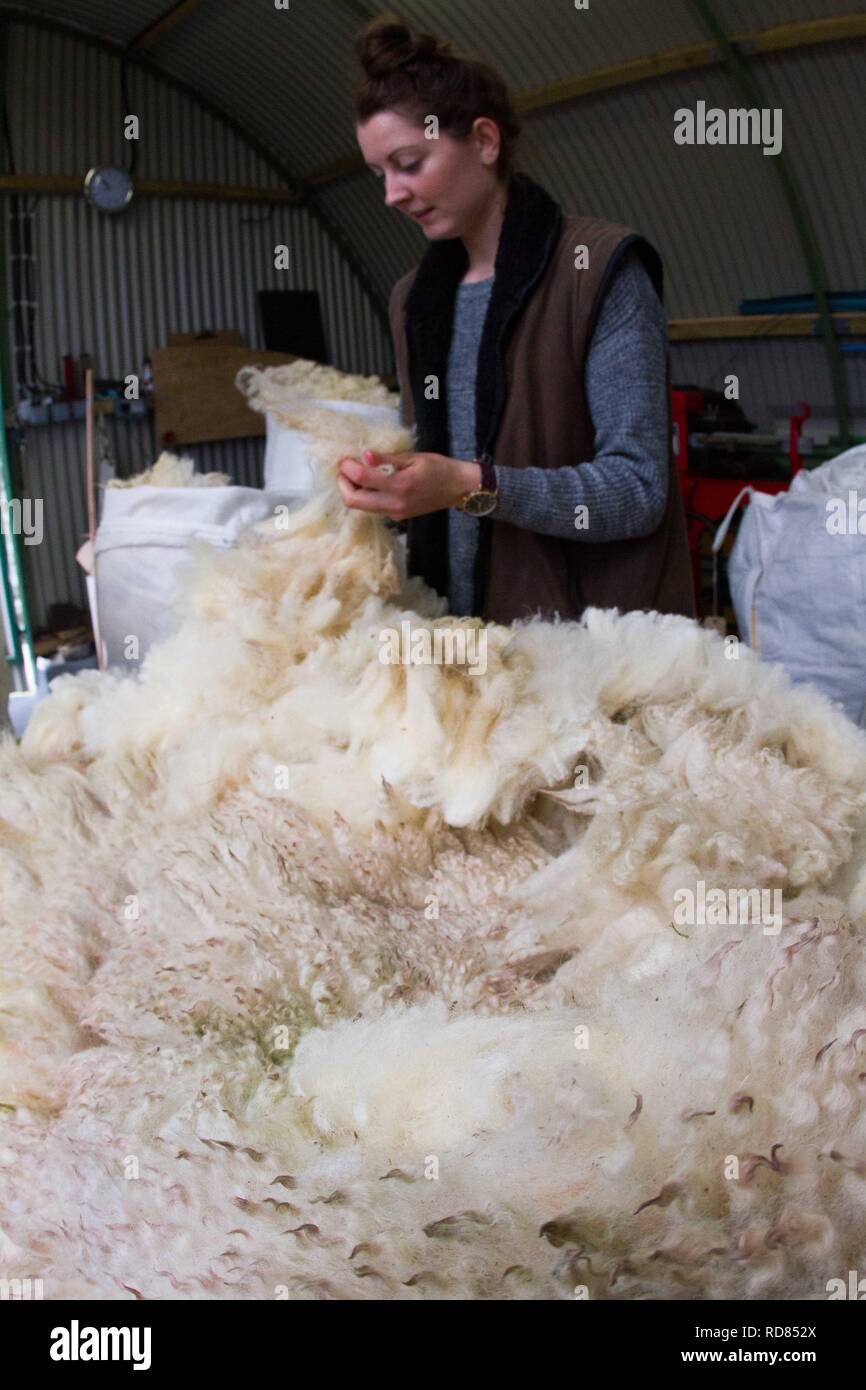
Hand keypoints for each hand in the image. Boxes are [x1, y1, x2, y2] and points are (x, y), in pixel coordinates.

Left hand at [336, 450, 480, 520]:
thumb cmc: (438, 468)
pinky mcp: (396, 517)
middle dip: (343, 484)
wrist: (457, 489)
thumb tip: (366, 455)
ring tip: (354, 474)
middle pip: (353, 501)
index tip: (345, 458)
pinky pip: (372, 508)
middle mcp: (394, 504)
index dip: (347, 468)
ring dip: (351, 491)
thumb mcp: (414, 458)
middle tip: (344, 469)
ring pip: (360, 507)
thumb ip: (387, 459)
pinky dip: (364, 496)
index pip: (362, 479)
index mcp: (400, 485)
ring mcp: (394, 513)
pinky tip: (368, 483)